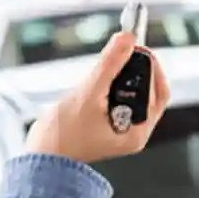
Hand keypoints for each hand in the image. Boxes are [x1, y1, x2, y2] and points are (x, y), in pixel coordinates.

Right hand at [25, 32, 170, 163]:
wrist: (40, 157)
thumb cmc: (62, 137)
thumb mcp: (89, 93)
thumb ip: (110, 65)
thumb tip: (127, 40)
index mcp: (137, 132)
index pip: (158, 92)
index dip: (151, 66)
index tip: (136, 47)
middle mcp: (132, 132)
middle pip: (145, 91)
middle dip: (133, 69)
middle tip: (120, 51)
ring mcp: (119, 129)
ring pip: (129, 93)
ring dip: (119, 76)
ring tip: (103, 68)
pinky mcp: (105, 124)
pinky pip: (115, 98)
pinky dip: (108, 85)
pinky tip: (94, 82)